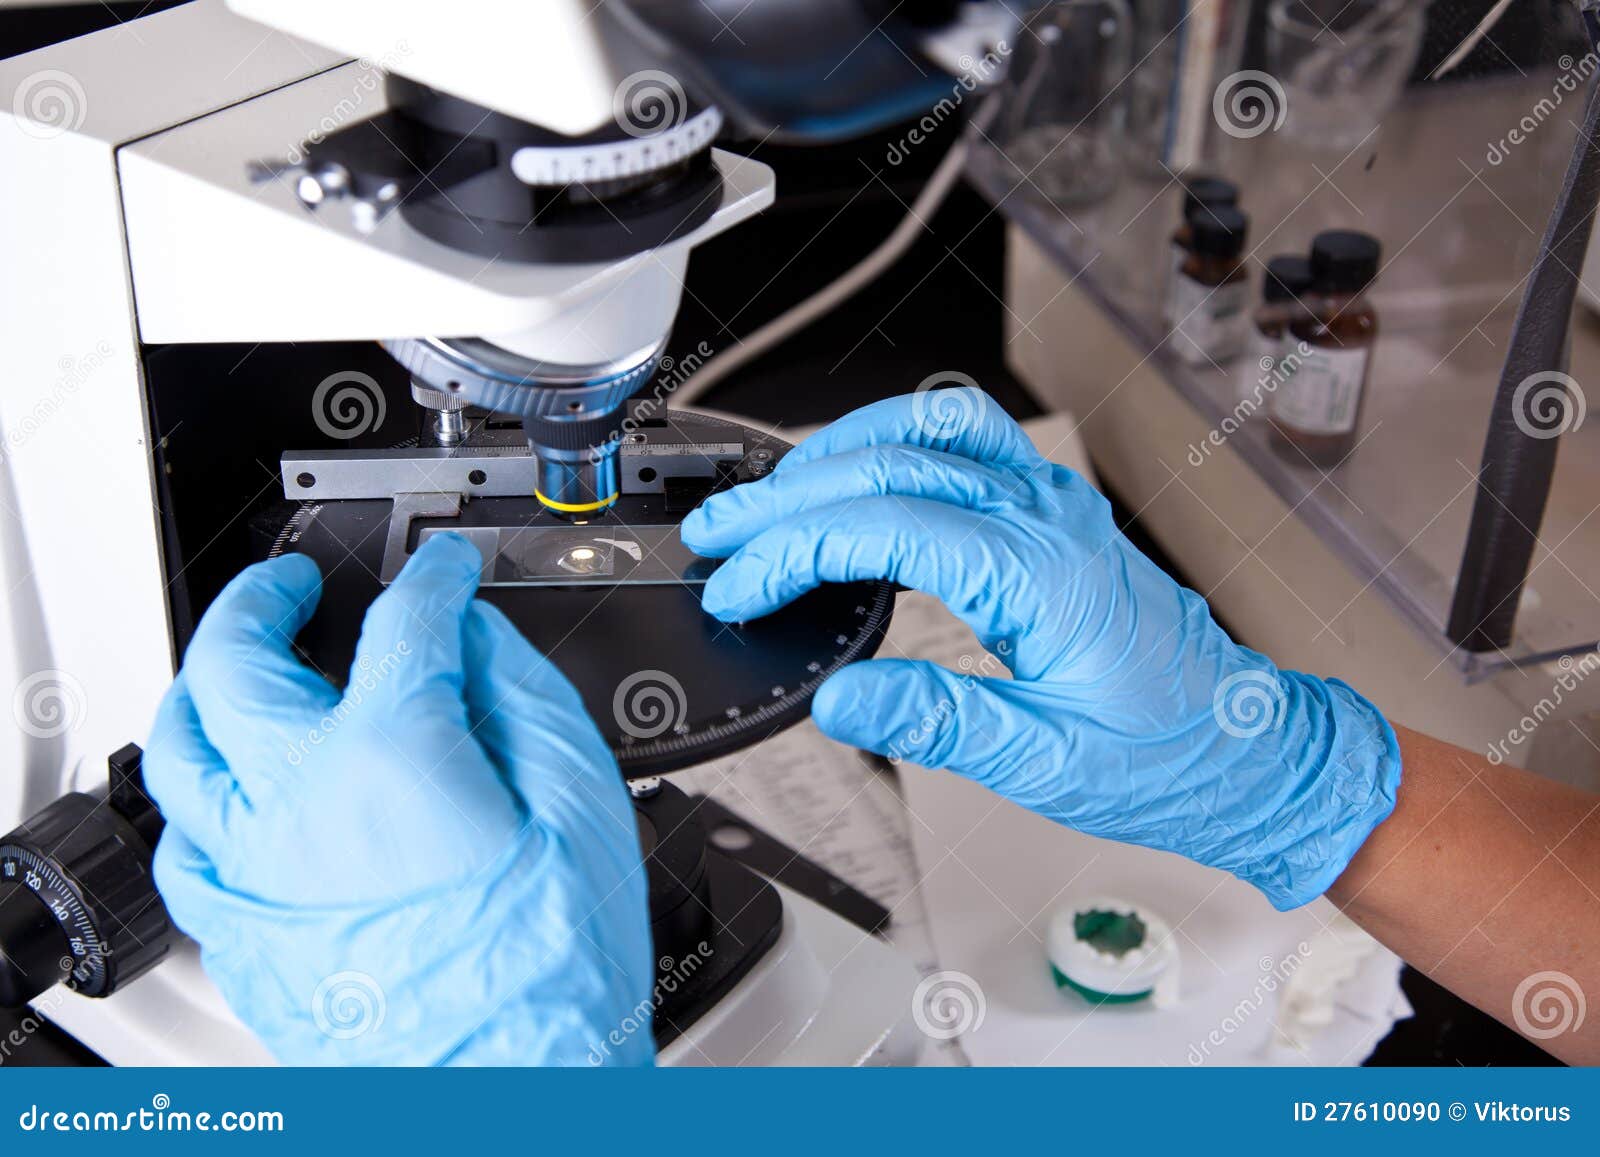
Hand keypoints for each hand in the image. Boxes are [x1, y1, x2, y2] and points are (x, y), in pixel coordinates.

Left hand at [144, 535, 653, 1064]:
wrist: (516, 1094)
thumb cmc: (553, 969)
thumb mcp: (581, 802)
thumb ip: (523, 697)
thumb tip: (478, 639)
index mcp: (393, 759)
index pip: (403, 624)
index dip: (433, 578)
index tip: (446, 570)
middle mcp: (300, 804)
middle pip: (237, 660)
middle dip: (264, 597)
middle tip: (291, 584)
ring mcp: (256, 873)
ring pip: (178, 747)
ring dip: (201, 685)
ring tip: (230, 666)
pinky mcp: (243, 936)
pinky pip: (182, 846)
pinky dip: (197, 798)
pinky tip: (228, 793)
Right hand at [682, 391, 1400, 909]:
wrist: (1243, 746)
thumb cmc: (1164, 755)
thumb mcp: (1044, 763)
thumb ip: (937, 721)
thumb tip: (841, 700)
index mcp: (1044, 572)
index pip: (887, 526)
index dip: (795, 550)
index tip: (740, 586)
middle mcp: (1050, 519)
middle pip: (895, 462)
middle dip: (791, 493)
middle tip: (722, 532)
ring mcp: (1055, 506)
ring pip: (932, 427)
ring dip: (842, 448)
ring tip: (773, 493)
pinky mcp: (1054, 515)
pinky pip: (966, 443)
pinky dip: (893, 448)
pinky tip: (857, 477)